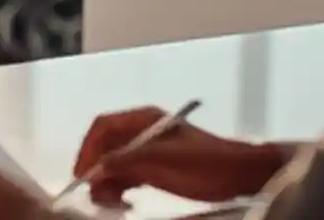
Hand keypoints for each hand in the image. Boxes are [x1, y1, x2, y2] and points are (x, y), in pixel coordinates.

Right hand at [74, 106, 285, 205]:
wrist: (241, 176)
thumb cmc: (203, 163)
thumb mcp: (161, 161)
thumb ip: (125, 162)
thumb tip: (94, 169)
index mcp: (142, 120)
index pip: (103, 128)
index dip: (88, 149)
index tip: (82, 174)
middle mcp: (142, 131)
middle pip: (106, 147)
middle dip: (97, 171)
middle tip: (95, 194)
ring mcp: (149, 150)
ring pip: (115, 164)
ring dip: (108, 183)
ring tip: (111, 203)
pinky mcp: (156, 168)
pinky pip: (128, 176)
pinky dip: (121, 189)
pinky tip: (123, 202)